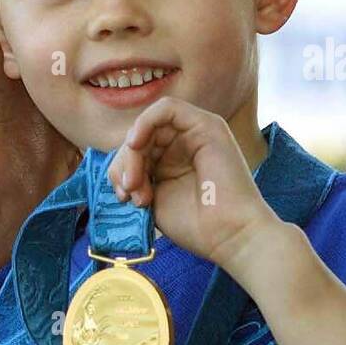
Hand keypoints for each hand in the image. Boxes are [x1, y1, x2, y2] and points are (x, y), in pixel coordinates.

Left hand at [106, 98, 278, 272]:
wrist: (229, 236)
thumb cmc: (195, 225)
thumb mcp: (152, 199)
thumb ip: (135, 178)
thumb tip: (116, 169)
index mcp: (170, 162)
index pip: (134, 151)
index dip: (120, 170)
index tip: (122, 197)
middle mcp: (183, 144)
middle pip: (138, 139)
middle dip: (124, 166)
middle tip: (128, 194)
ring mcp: (196, 133)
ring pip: (146, 127)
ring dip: (132, 155)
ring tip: (137, 187)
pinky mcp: (207, 125)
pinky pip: (167, 108)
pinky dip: (144, 122)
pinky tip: (135, 145)